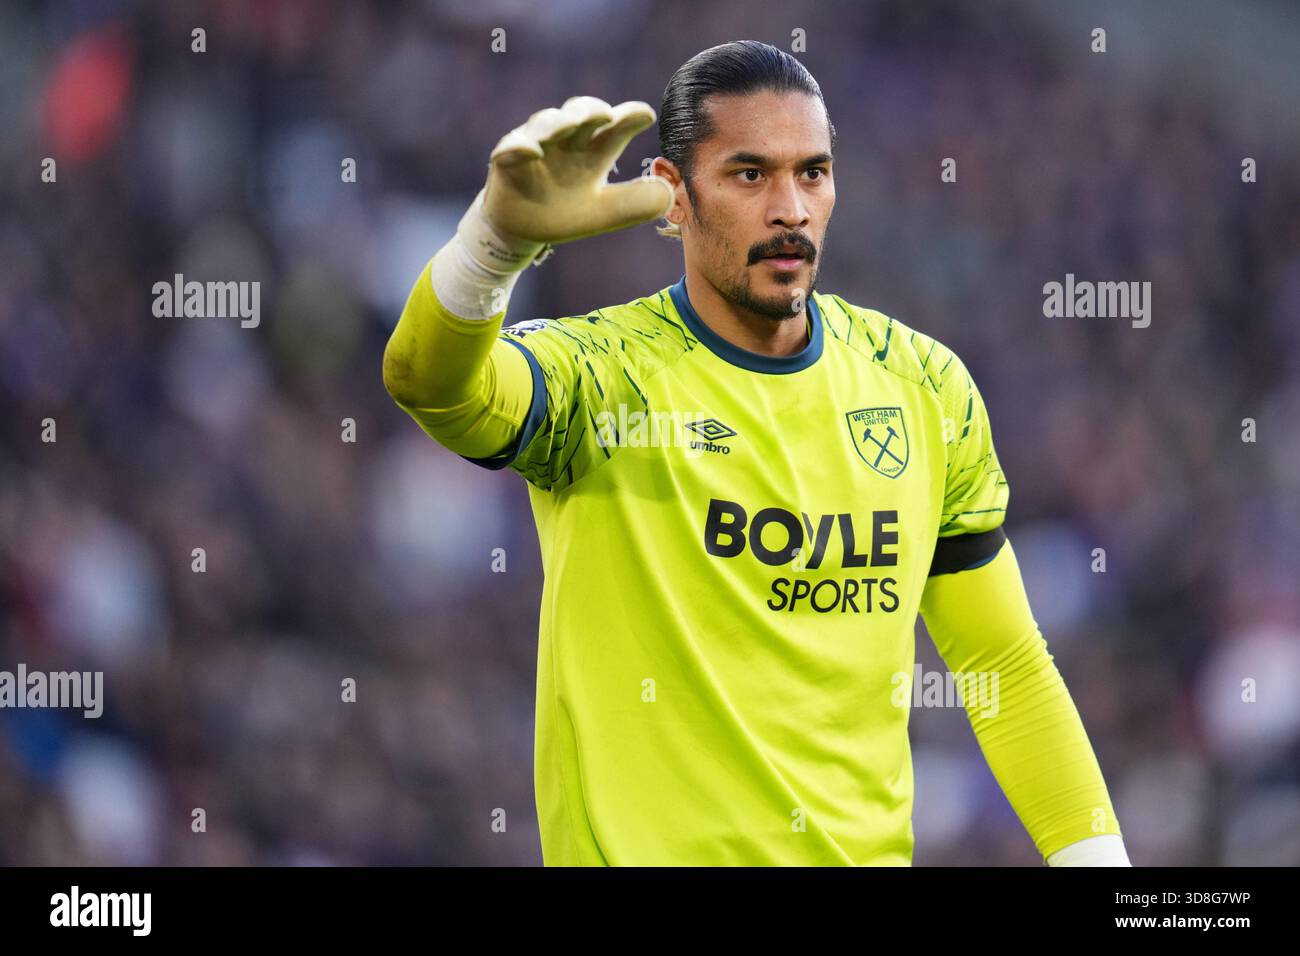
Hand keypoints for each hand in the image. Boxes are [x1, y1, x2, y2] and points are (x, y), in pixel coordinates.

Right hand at [482, 96, 674, 245]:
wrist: (523, 230)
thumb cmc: (566, 212)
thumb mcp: (604, 213)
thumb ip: (634, 204)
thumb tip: (670, 194)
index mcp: (594, 151)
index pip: (615, 128)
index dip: (630, 118)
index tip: (646, 116)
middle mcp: (567, 141)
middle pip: (580, 113)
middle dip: (590, 109)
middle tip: (605, 114)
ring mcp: (537, 146)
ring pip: (546, 123)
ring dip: (557, 122)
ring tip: (567, 125)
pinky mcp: (508, 159)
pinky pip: (512, 146)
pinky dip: (521, 146)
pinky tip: (532, 151)